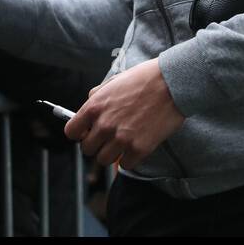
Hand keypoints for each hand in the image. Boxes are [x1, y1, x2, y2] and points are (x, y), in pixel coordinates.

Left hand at [64, 58, 185, 169]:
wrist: (172, 83)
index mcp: (95, 106)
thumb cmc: (145, 79)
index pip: (71, 132)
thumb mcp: (114, 81)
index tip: (87, 133)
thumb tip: (88, 106)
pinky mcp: (139, 149)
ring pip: (103, 160)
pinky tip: (136, 146)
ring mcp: (121, 138)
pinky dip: (129, 159)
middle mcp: (105, 124)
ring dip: (111, 154)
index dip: (79, 133)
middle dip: (96, 144)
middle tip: (108, 138)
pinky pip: (124, 165)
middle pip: (87, 149)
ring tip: (122, 143)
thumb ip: (97, 96)